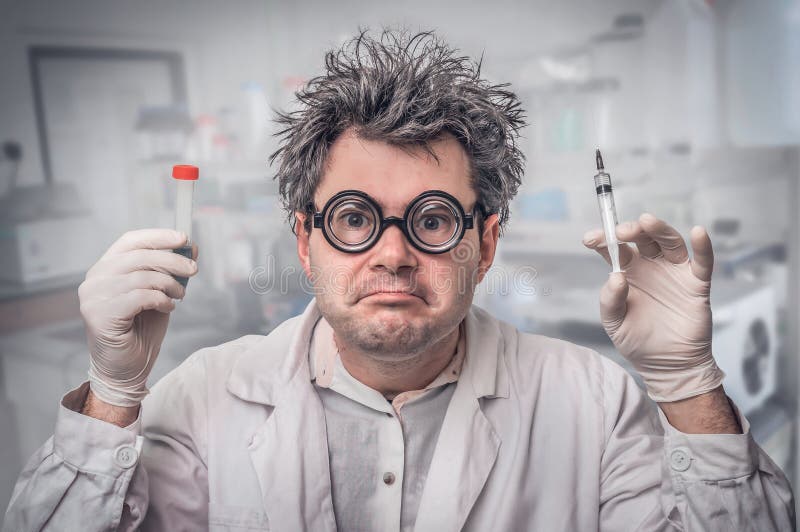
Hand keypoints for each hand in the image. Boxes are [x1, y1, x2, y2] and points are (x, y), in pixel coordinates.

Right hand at [79, 229, 197, 406]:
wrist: (126, 370)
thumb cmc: (140, 331)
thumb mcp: (159, 294)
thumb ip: (168, 272)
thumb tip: (191, 248)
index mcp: (105, 269)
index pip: (130, 241)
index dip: (158, 236)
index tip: (184, 238)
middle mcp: (95, 279)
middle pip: (139, 256)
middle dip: (172, 260)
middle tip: (193, 270)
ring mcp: (93, 297)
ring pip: (141, 276)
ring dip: (169, 284)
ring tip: (179, 296)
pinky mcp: (99, 314)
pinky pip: (139, 296)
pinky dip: (161, 299)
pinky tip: (168, 307)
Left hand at [582, 213, 724, 401]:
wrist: (667, 365)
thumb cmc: (638, 340)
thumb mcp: (614, 322)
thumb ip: (610, 300)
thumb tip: (617, 277)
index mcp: (628, 272)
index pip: (614, 249)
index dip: (603, 240)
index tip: (589, 239)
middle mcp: (651, 267)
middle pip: (643, 239)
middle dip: (632, 230)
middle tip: (621, 231)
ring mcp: (674, 273)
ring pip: (669, 242)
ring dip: (659, 229)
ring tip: (647, 221)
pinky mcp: (696, 284)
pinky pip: (702, 262)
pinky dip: (703, 246)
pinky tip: (697, 232)